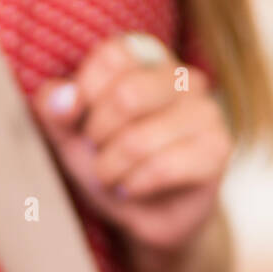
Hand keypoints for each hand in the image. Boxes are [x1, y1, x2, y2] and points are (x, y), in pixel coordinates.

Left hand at [33, 32, 231, 252]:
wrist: (142, 216)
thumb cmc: (109, 163)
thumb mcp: (69, 135)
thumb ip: (55, 110)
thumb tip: (63, 100)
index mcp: (148, 60)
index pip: (112, 55)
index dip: (85, 93)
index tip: (80, 122)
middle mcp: (183, 78)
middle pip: (126, 96)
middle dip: (97, 136)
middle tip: (97, 153)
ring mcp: (206, 112)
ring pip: (140, 140)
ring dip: (111, 169)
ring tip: (112, 177)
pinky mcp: (217, 150)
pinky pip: (162, 168)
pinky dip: (134, 185)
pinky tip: (132, 189)